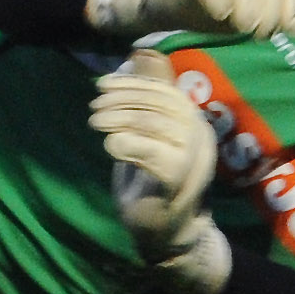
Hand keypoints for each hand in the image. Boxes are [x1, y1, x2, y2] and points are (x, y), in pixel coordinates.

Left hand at [89, 49, 231, 293]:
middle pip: (158, 104)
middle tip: (93, 107)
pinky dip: (127, 143)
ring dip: (118, 118)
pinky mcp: (179, 179)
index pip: (165, 91)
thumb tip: (134, 61)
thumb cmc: (153, 181)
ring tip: (95, 122)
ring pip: (153, 124)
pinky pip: (151, 152)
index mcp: (195, 122)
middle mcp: (201, 136)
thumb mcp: (150, 138)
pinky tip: (110, 144)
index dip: (132, 84)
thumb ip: (146, 106)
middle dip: (121, 100)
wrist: (167, 233)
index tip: (103, 84)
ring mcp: (194, 159)